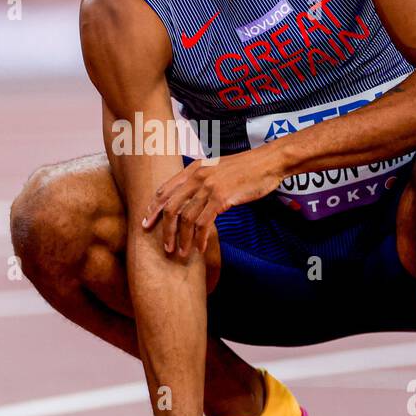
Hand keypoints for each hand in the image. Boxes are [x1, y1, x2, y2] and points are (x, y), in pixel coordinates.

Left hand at [142, 150, 283, 257]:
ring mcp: (209, 187)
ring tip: (182, 253)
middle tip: (165, 246)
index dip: (153, 208)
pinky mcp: (222, 197)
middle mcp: (197, 177)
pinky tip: (200, 248)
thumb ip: (200, 180)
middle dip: (165, 230)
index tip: (147, 223)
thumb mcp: (216, 169)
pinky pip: (204, 223)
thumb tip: (189, 198)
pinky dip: (199, 239)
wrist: (268, 162)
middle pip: (170, 207)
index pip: (164, 190)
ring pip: (186, 218)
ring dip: (182, 239)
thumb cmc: (245, 168)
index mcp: (193, 169)